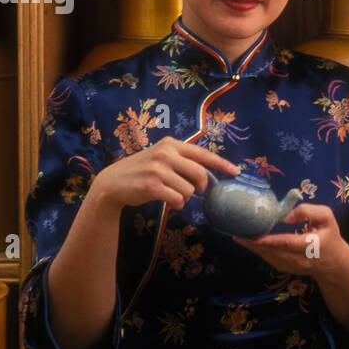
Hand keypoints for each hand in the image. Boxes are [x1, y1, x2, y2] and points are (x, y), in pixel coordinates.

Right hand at [90, 136, 238, 212]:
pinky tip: (169, 202)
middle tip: (196, 190)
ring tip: (173, 195)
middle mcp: (165, 153)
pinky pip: (178, 199)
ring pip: (189, 189)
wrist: (113, 182)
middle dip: (202, 186)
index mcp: (170, 144)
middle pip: (200, 173)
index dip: (222, 163)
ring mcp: (158, 169)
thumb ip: (182, 159)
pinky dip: (177, 204)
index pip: (203, 153)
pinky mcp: (152, 185)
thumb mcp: (161, 157)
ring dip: (185, 197)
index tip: (236, 172)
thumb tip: (209, 173)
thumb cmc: (142, 170)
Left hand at [233, 204, 348, 281]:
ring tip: (238, 235)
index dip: (271, 241)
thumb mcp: (327, 218)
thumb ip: (308, 212)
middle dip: (253, 243)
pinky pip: (268, 258)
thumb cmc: (329, 236)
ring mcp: (291, 267)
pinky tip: (248, 240)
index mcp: (311, 246)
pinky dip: (257, 249)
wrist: (333, 263)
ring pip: (268, 256)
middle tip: (236, 232)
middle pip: (272, 252)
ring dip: (252, 246)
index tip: (255, 236)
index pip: (288, 244)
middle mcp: (299, 260)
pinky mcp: (284, 268)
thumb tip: (285, 217)